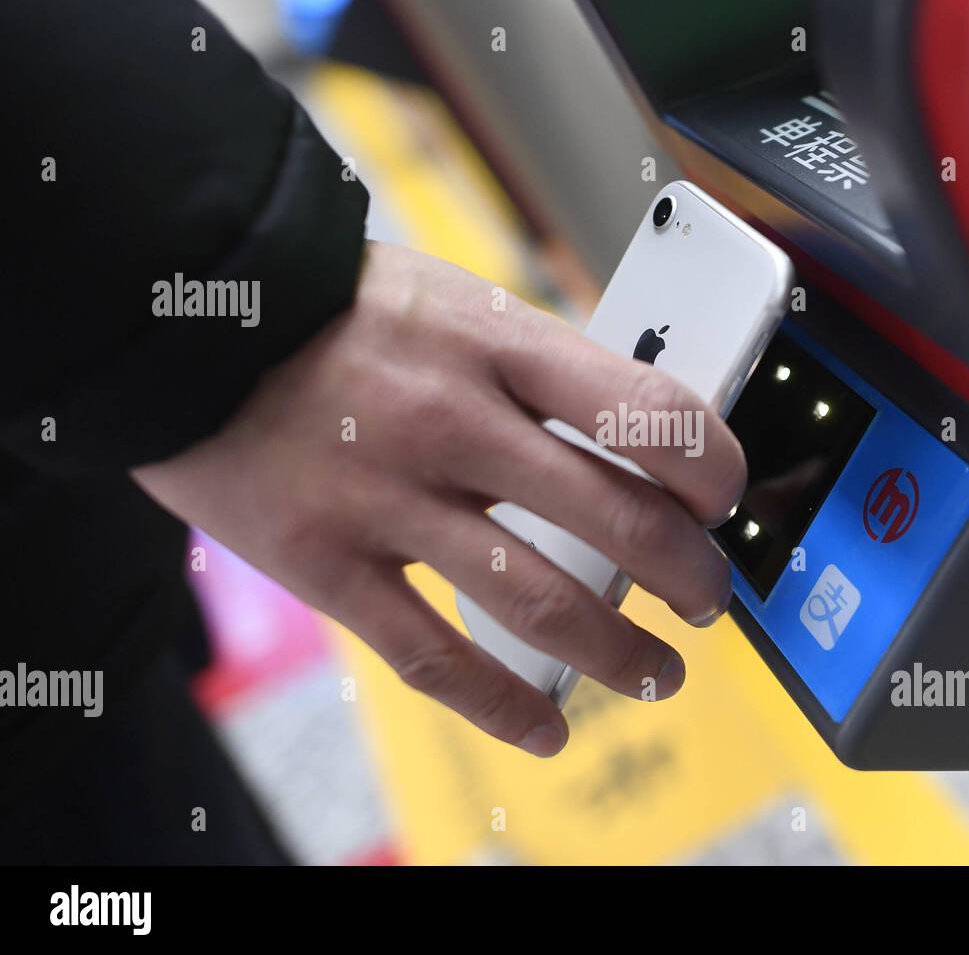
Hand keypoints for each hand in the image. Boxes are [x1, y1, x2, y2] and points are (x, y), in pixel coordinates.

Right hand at [132, 241, 744, 756]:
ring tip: (656, 674)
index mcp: (496, 343)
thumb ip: (537, 366)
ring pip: (538, 600)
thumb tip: (630, 427)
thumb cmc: (336, 308)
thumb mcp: (455, 301)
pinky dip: (502, 705)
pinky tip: (544, 726)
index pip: (648, 414)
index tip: (723, 499)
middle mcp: (452, 421)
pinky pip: (431, 656)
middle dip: (688, 577)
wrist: (187, 318)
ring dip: (618, 652)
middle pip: (616, 521)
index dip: (713, 470)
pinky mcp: (326, 564)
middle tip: (707, 599)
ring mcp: (387, 499)